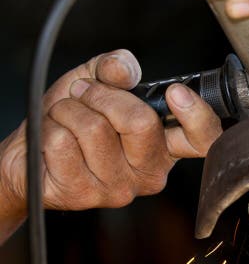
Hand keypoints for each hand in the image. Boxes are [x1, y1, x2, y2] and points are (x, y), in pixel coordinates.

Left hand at [0, 49, 221, 242]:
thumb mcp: (95, 83)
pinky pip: (63, 143)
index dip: (197, 116)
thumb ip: (115, 69)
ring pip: (94, 128)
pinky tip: (53, 142)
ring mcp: (120, 189)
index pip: (203, 141)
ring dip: (68, 111)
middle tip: (85, 94)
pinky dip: (50, 129)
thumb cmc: (70, 122)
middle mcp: (150, 173)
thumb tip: (124, 67)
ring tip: (65, 119)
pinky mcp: (86, 195)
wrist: (30, 155)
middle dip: (103, 96)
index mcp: (165, 148)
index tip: (175, 93)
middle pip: (140, 122)